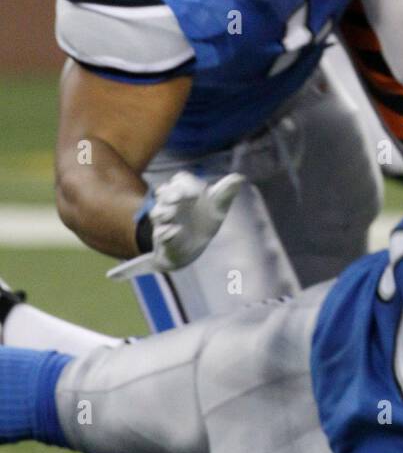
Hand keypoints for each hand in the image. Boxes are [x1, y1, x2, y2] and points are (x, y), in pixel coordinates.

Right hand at [107, 171, 244, 279]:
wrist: (196, 243)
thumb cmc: (205, 220)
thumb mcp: (219, 206)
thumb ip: (226, 191)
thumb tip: (240, 177)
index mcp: (181, 195)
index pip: (179, 182)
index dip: (187, 184)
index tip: (198, 191)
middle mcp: (168, 210)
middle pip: (163, 198)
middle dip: (169, 197)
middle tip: (177, 199)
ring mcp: (162, 230)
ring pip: (157, 220)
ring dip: (161, 220)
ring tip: (170, 222)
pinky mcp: (160, 253)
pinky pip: (139, 264)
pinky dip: (126, 271)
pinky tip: (112, 276)